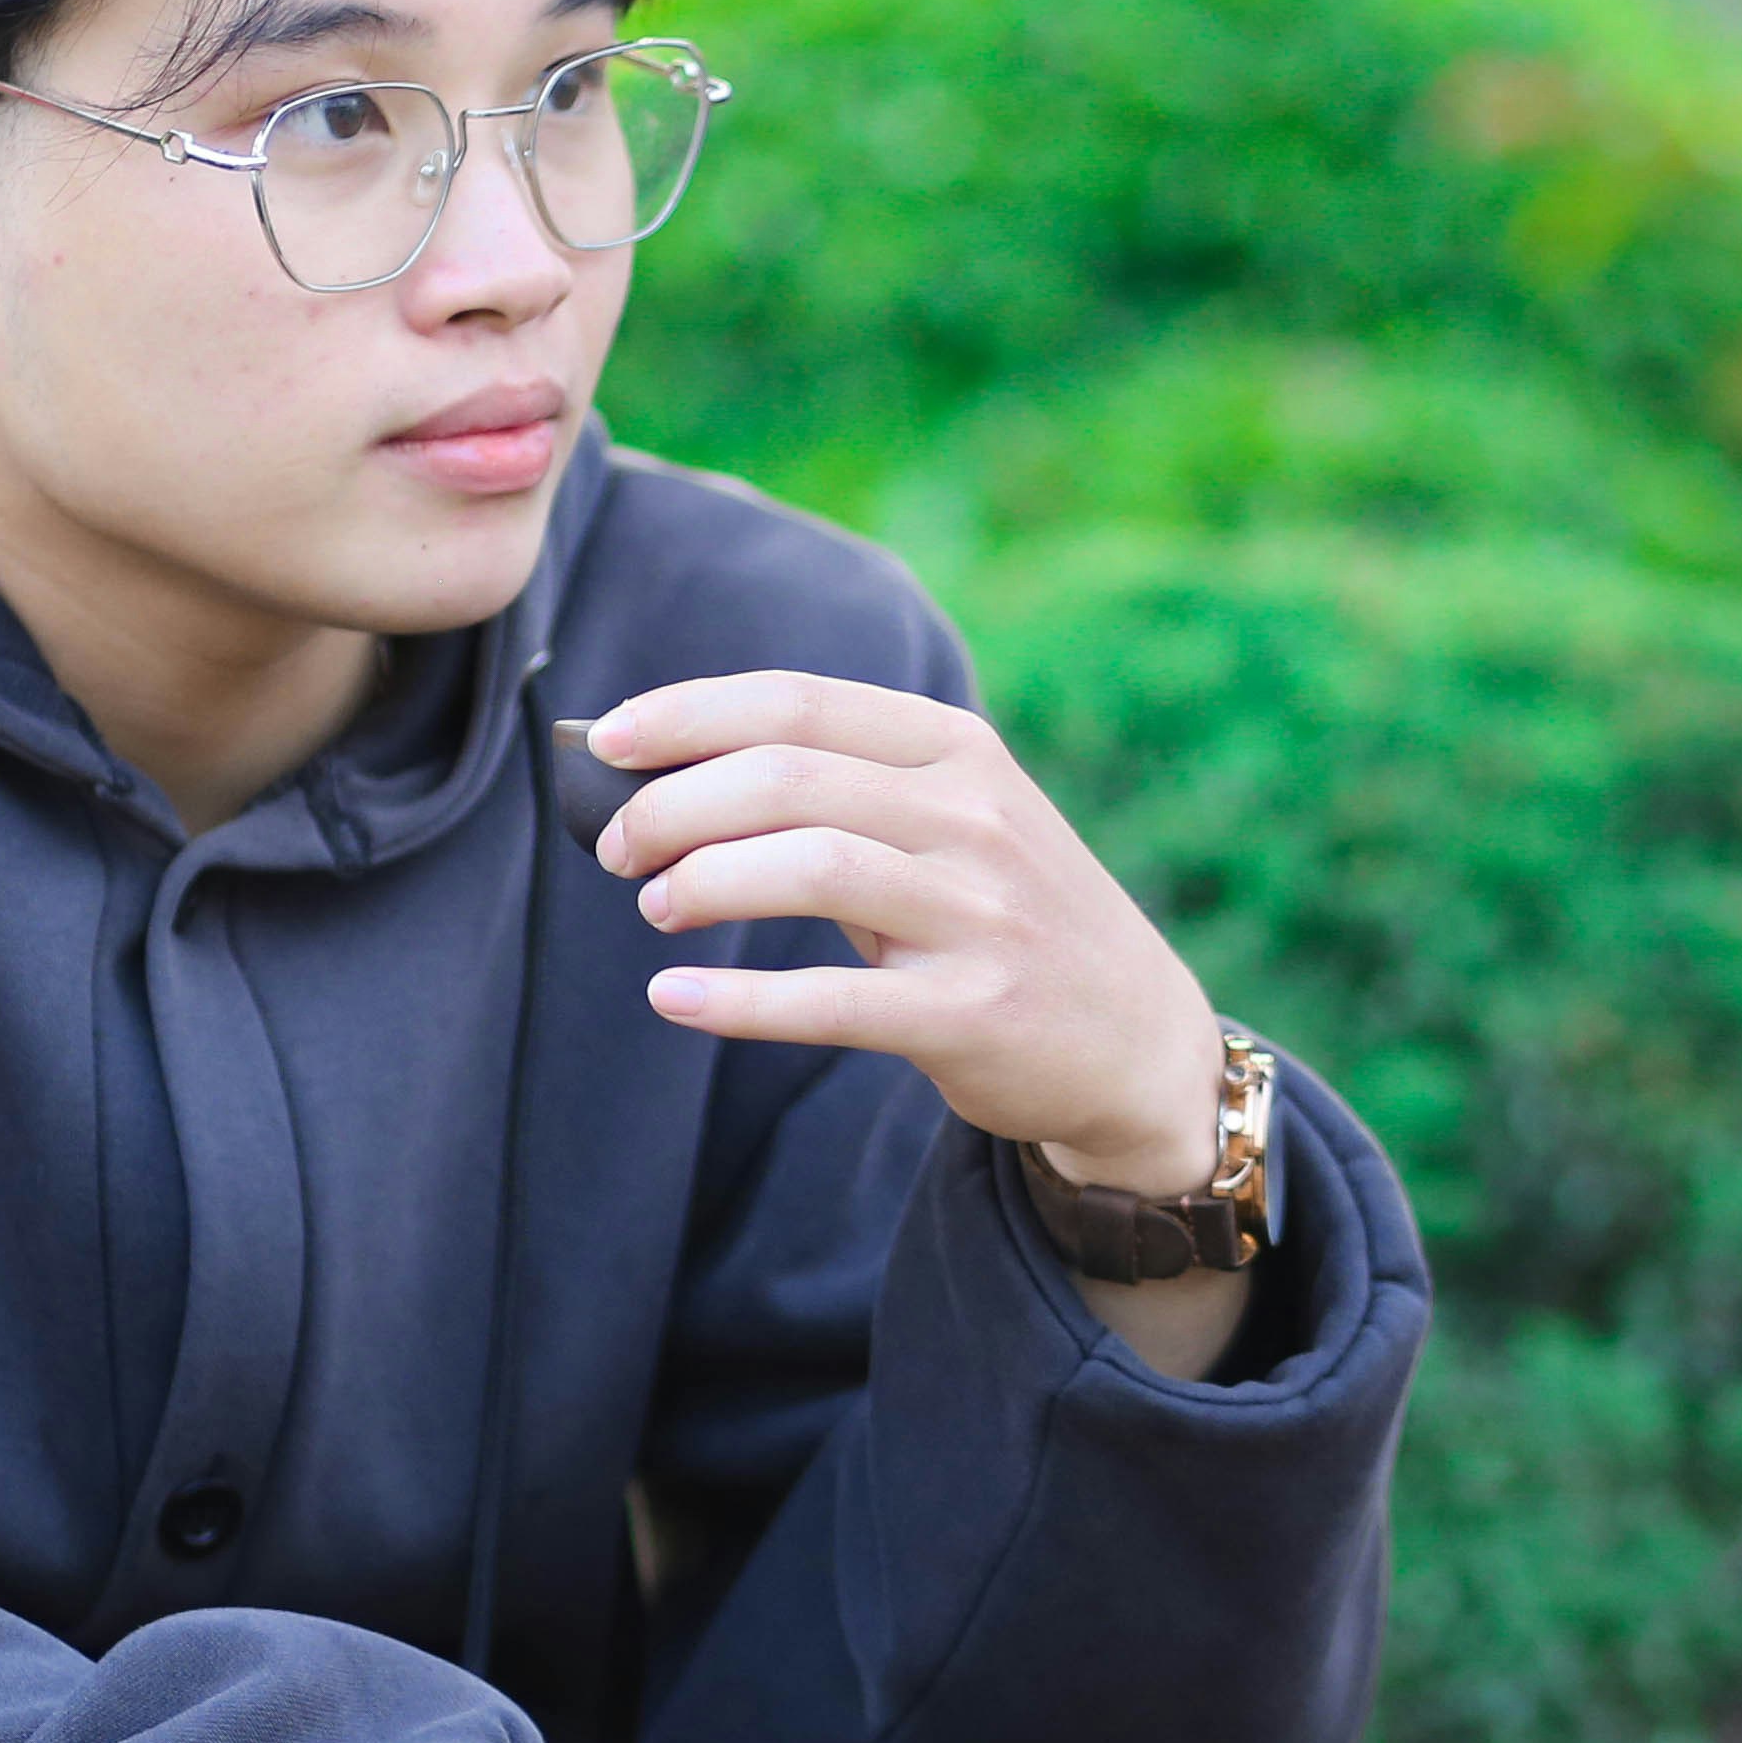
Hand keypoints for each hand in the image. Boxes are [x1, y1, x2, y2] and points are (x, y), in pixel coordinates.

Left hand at [586, 672, 1222, 1198]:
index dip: (685, 716)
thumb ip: (843, 791)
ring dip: (702, 883)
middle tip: (615, 848)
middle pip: (786, 778)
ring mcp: (980, 914)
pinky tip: (673, 999)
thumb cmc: (1005, 918)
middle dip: (674, 807)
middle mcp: (975, 818)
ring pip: (808, 867)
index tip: (604, 743)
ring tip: (654, 908)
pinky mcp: (971, 1013)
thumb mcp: (955, 823)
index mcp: (959, 751)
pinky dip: (739, 1000)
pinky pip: (833, 999)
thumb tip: (671, 780)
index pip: (797, 701)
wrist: (1137, 1041)